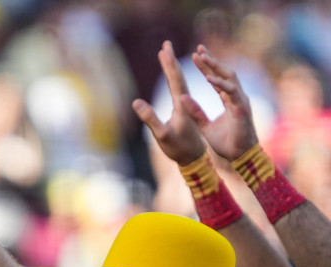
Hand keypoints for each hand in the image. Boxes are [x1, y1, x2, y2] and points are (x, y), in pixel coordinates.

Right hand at [132, 40, 206, 165]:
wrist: (195, 158)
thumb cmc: (178, 149)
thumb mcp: (162, 135)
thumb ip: (150, 118)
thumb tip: (136, 102)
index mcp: (183, 104)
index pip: (176, 79)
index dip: (169, 63)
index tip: (165, 48)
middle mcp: (186, 102)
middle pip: (178, 76)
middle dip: (171, 60)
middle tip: (166, 44)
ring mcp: (185, 106)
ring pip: (179, 82)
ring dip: (172, 67)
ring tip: (166, 55)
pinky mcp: (184, 110)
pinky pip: (179, 89)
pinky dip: (174, 78)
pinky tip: (172, 76)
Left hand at [188, 44, 259, 160]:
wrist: (240, 158)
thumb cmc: (227, 144)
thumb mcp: (206, 126)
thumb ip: (196, 113)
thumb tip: (183, 99)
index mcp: (228, 100)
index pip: (216, 79)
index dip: (206, 67)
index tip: (194, 56)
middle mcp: (235, 97)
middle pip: (224, 73)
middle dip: (211, 60)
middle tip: (198, 49)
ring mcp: (240, 101)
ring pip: (229, 77)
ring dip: (216, 66)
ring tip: (202, 57)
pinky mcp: (241, 108)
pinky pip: (231, 92)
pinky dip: (220, 84)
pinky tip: (208, 78)